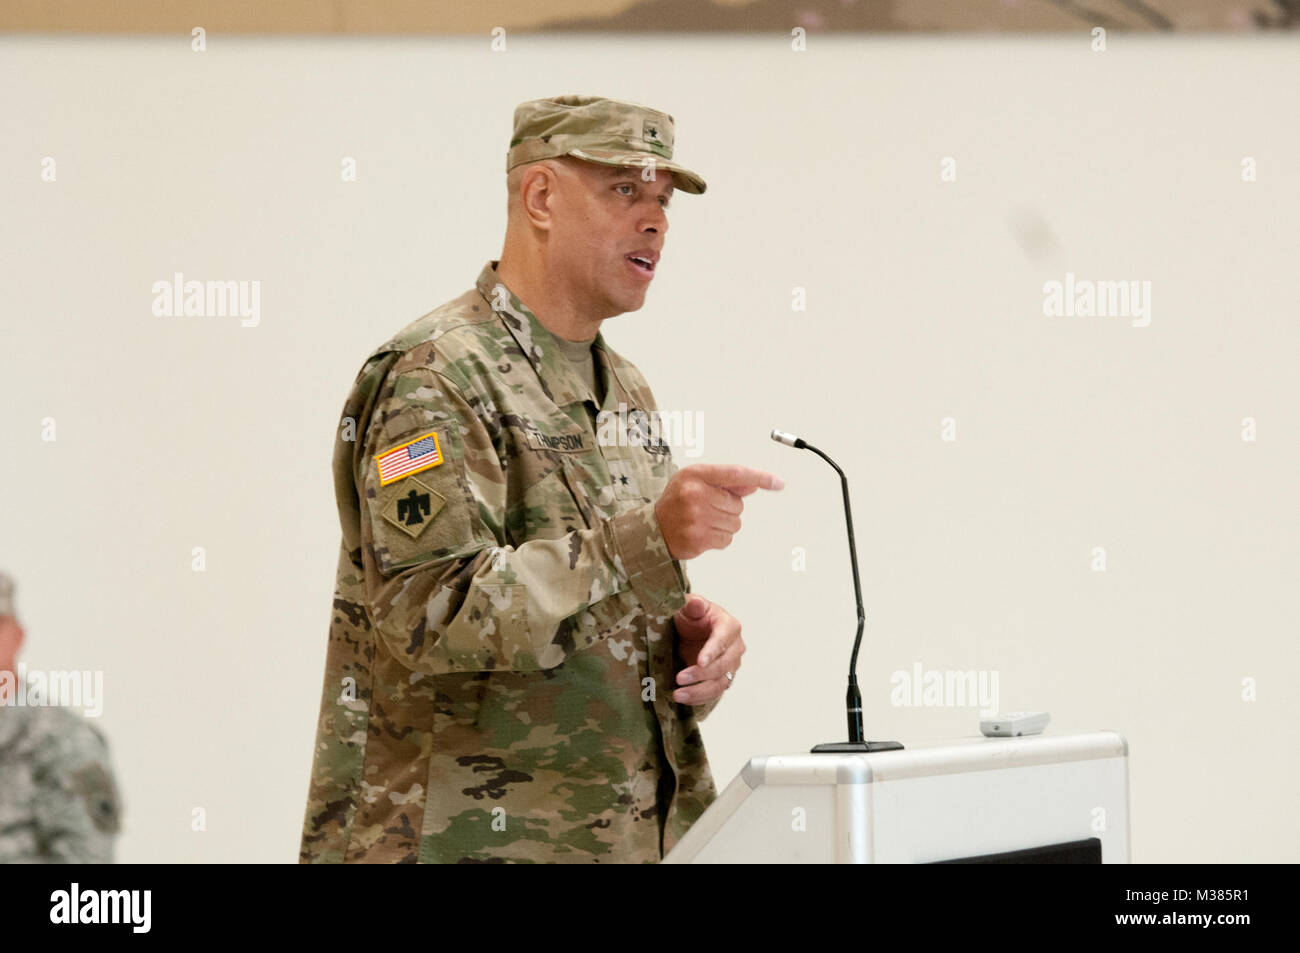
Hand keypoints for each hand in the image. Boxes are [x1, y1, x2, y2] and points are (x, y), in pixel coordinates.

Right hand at [654, 464, 783, 560]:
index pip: (735, 474)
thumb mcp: (696, 481)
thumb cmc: (677, 500)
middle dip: (729, 508)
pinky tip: (703, 532)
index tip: (778, 483)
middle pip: (738, 505)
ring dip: (724, 524)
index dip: (760, 477)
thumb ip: (726, 482)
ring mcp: (697, 519)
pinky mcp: (698, 540)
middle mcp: (695, 495)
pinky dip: (719, 538)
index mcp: (696, 475)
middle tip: (707, 508)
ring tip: (704, 521)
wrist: (652, 529)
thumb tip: (754, 486)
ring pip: (735, 524)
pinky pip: (727, 539)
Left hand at [672, 594, 744, 704]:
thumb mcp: (688, 606)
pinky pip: (715, 692)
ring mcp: (731, 665)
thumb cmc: (691, 616)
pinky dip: (700, 698)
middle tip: (679, 678)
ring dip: (700, 691)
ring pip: (721, 683)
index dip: (712, 651)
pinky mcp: (722, 678)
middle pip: (724, 665)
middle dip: (702, 674)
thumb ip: (692, 604)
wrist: (691, 630)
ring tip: (678, 695)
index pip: (723, 640)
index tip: (699, 662)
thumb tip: (695, 603)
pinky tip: (684, 700)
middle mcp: (735, 647)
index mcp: (729, 626)